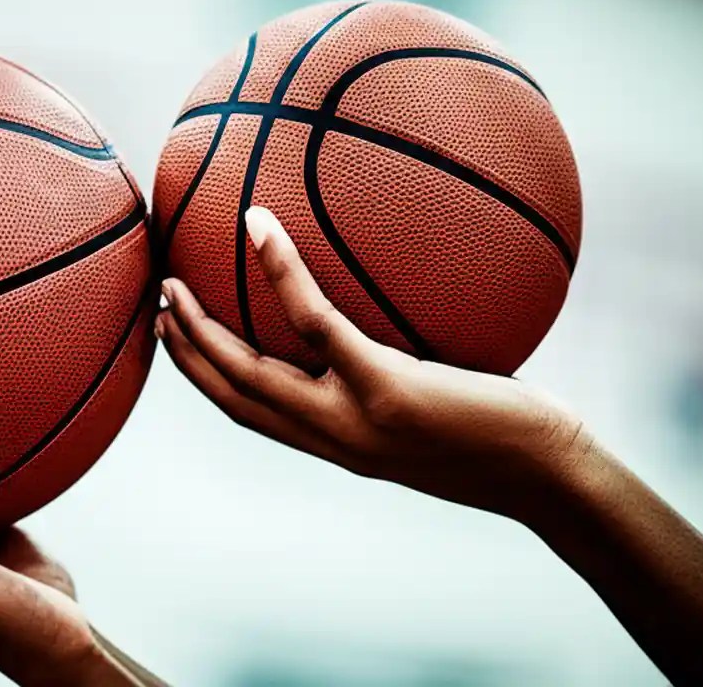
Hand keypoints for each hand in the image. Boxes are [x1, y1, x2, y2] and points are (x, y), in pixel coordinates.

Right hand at [155, 206, 591, 517]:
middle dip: (184, 353)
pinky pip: (317, 324)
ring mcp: (353, 419)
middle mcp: (332, 439)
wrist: (549, 478)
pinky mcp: (385, 390)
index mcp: (337, 441)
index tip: (174, 337)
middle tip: (153, 303)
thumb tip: (397, 314)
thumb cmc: (508, 432)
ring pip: (250, 372)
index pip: (251, 412)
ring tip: (172, 281)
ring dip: (202, 328)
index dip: (203, 377)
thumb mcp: (439, 403)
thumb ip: (400, 371)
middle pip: (232, 396)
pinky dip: (280, 273)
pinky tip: (259, 226)